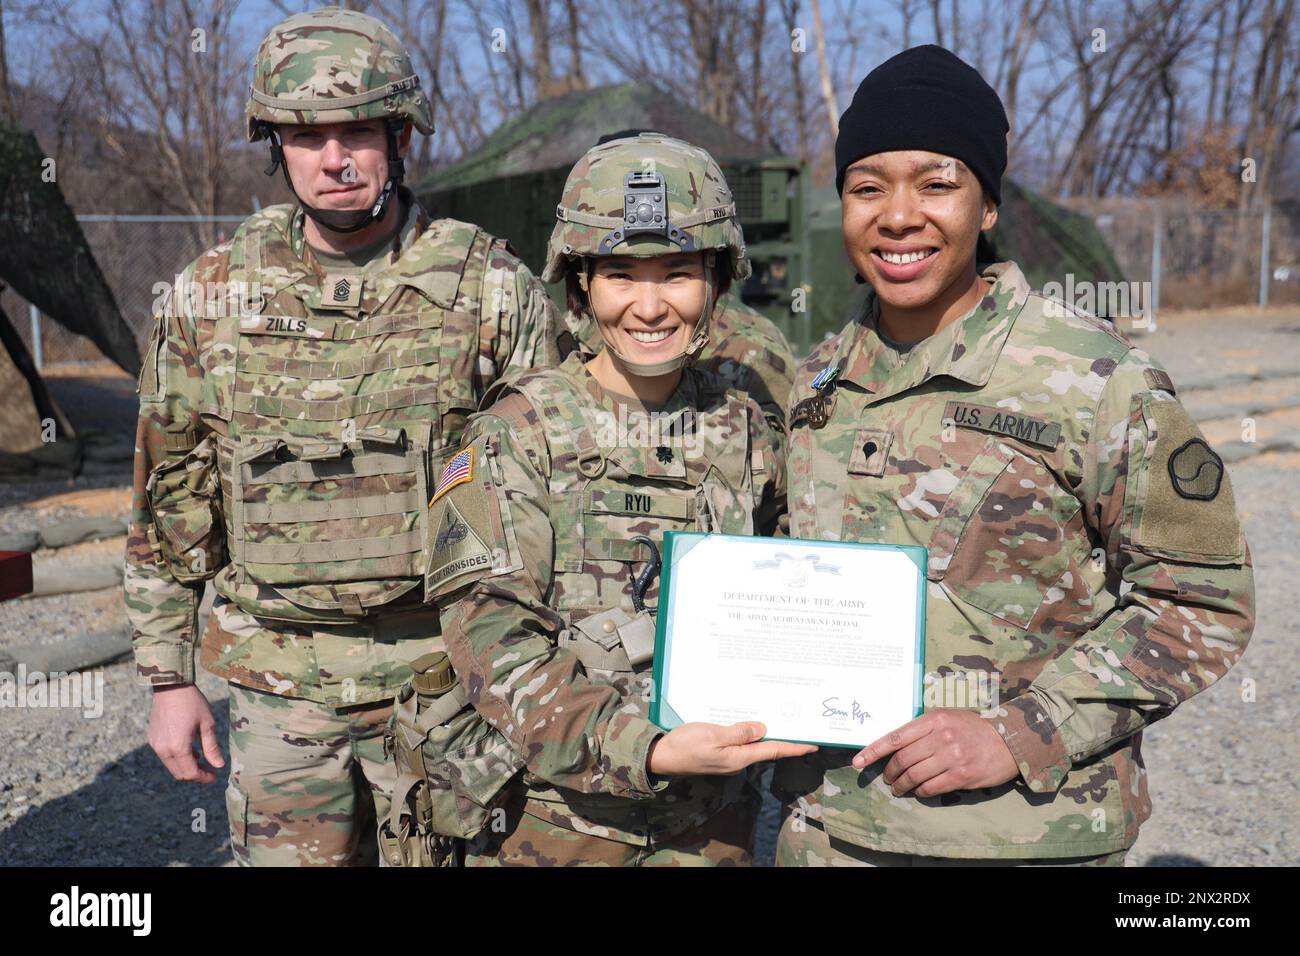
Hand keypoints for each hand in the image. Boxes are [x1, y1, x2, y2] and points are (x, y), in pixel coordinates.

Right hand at [148, 684, 224, 783]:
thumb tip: (219, 766)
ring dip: (186, 767)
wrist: (171, 687)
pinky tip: (189, 749)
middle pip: (179, 773)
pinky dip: (177, 758)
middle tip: (209, 770)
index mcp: (178, 747)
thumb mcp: (207, 724)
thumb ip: (212, 747)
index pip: (190, 773)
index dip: (203, 778)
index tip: (214, 777)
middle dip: (195, 775)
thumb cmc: (192, 703)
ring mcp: (156, 745)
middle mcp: (164, 749)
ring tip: (201, 757)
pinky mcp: (153, 740)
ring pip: (172, 766)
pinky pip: (165, 756)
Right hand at [647, 721, 815, 776]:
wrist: (662, 756)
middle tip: (802, 728)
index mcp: (739, 757)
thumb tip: (763, 729)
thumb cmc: (686, 745)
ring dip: (769, 736)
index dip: (794, 748)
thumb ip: (739, 732)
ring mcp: (728, 758)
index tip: (813, 745)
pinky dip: (751, 733)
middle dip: (785, 740)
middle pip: (767, 749)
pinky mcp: (720, 752)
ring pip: (755, 745)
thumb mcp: (713, 735)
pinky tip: (753, 724)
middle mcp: (737, 760)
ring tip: (783, 723)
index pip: (773, 751)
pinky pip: (741, 742)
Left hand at [851, 710, 1017, 797]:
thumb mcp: (948, 717)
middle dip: (890, 772)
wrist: (1009, 741)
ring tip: (898, 788)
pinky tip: (919, 791)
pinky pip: (930, 788)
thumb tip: (895, 744)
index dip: (873, 751)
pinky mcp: (962, 776)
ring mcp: (952, 757)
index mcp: (934, 720)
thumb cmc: (973, 728)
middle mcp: (941, 737)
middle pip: (902, 759)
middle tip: (887, 778)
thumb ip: (923, 728)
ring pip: (914, 776)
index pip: (895, 736)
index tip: (857, 761)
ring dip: (901, 785)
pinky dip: (920, 792)